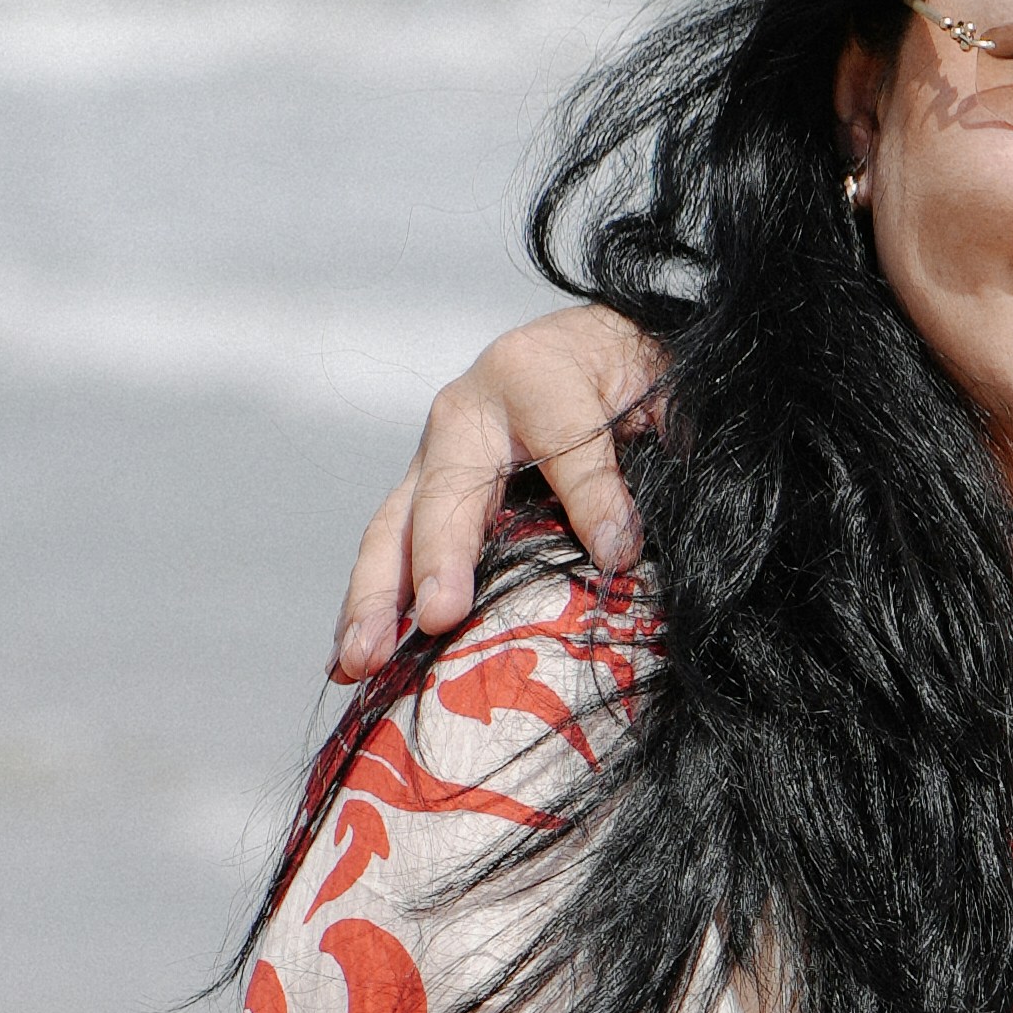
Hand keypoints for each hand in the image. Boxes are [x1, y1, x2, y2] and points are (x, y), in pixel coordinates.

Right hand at [334, 305, 662, 681]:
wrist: (594, 349)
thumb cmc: (636, 378)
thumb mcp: (665, 397)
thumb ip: (661, 446)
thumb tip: (622, 550)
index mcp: (537, 373)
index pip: (565, 442)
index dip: (593, 498)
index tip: (617, 558)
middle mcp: (468, 410)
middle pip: (447, 487)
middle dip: (439, 556)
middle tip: (438, 617)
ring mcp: (435, 455)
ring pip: (395, 526)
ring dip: (374, 596)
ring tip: (360, 659)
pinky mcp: (421, 494)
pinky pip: (388, 551)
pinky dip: (366, 607)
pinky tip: (347, 663)